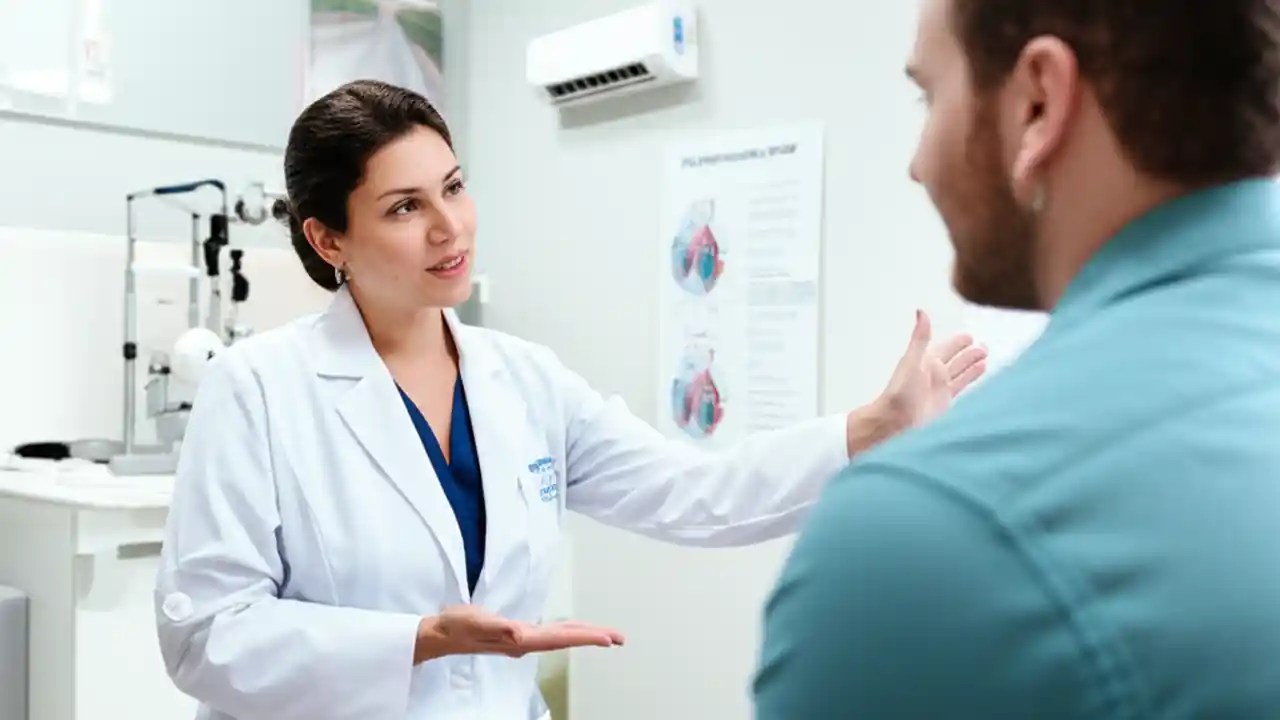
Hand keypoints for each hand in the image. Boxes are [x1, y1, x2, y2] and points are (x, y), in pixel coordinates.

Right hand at [415, 605, 624, 662]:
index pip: (561, 638)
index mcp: (521, 638)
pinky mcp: (516, 634)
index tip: (609, 639)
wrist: (441, 634)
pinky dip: (567, 631)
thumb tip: (519, 632)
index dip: (585, 638)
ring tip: (605, 636)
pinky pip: (550, 633)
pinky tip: (571, 630)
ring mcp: (522, 639)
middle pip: (566, 639)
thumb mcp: (475, 622)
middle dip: (593, 637)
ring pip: (560, 637)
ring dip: (583, 635)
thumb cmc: (458, 625)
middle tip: (619, 638)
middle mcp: (526, 641)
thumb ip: (497, 627)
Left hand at [879, 309, 986, 429]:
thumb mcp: (912, 360)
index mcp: (926, 360)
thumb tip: (921, 311)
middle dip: (969, 352)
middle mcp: (934, 372)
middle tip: (984, 346)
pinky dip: (971, 377)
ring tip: (986, 356)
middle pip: (956, 358)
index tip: (969, 336)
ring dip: (973, 363)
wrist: (895, 419)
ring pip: (961, 371)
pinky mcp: (945, 400)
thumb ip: (920, 337)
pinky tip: (981, 371)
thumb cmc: (900, 391)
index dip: (958, 342)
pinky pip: (962, 385)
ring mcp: (940, 386)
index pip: (946, 347)